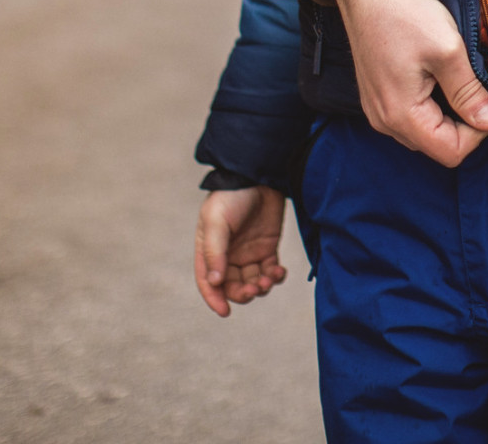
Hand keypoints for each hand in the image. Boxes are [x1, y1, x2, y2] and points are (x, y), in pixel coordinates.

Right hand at [195, 187, 286, 316]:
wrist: (260, 175)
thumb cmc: (232, 196)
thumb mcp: (217, 221)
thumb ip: (215, 251)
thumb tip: (216, 281)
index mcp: (209, 250)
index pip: (208, 281)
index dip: (215, 299)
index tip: (225, 312)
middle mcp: (228, 255)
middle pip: (233, 286)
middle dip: (243, 293)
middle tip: (255, 288)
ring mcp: (248, 253)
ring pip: (253, 282)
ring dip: (260, 286)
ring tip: (268, 279)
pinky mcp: (268, 248)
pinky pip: (270, 271)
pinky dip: (274, 277)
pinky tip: (278, 272)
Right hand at [322, 0, 487, 166]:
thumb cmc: (406, 16)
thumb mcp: (448, 51)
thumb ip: (469, 93)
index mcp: (402, 115)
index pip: (451, 152)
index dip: (479, 133)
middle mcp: (385, 122)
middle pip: (439, 146)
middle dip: (465, 125)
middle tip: (477, 88)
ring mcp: (379, 112)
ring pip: (427, 134)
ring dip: (450, 116)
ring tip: (459, 81)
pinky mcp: (379, 100)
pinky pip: (413, 119)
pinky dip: (433, 107)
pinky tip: (439, 79)